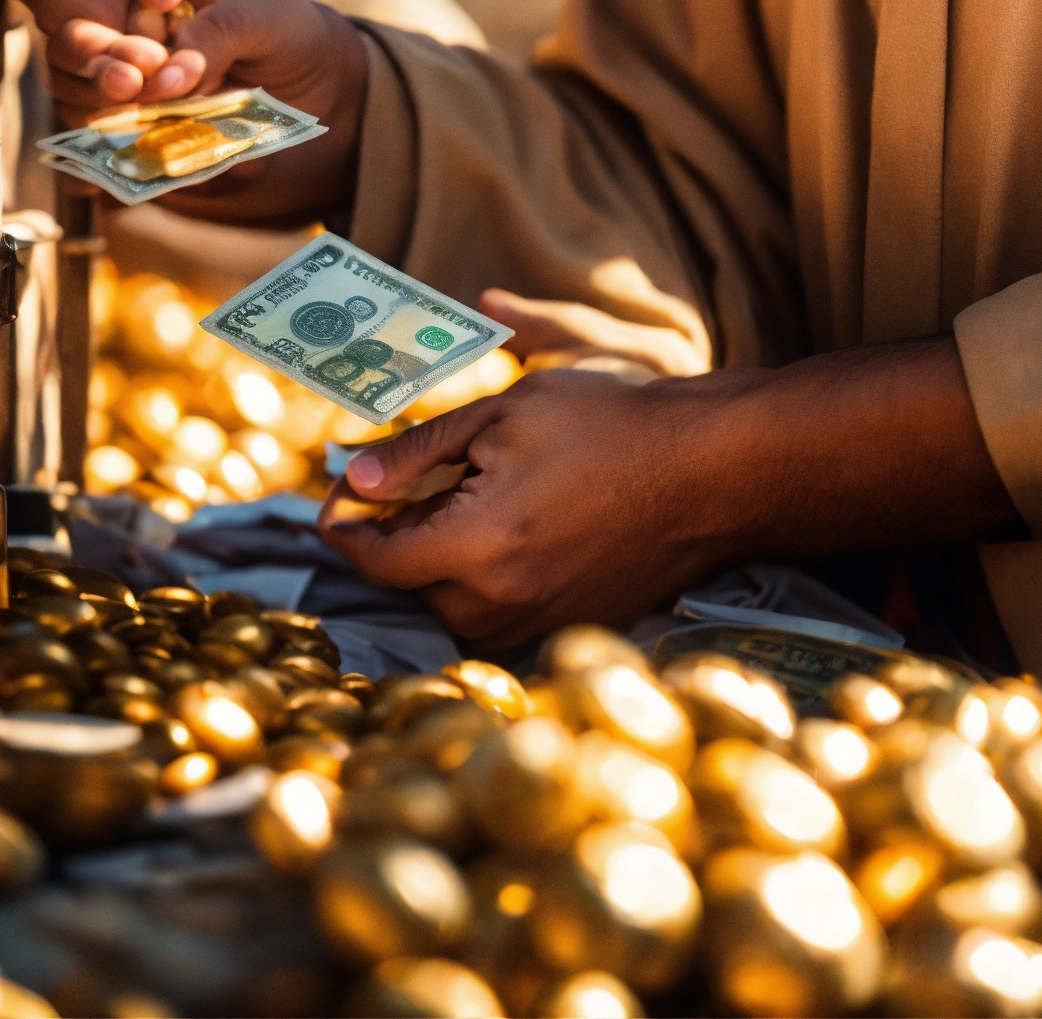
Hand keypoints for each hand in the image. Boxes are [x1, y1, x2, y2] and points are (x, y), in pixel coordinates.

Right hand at [11, 0, 366, 220]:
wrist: (306, 92)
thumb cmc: (284, 28)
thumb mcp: (267, 14)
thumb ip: (221, 30)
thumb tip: (172, 71)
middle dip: (81, 21)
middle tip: (139, 57)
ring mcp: (104, 47)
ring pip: (62, 52)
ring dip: (94, 72)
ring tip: (139, 88)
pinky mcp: (107, 102)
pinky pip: (78, 107)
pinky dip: (102, 114)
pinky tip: (136, 119)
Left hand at [318, 367, 733, 641]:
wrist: (706, 473)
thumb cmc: (608, 426)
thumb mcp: (505, 413)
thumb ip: (420, 450)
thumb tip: (353, 478)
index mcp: (476, 548)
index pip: (377, 560)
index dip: (345, 527)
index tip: (335, 495)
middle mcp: (499, 604)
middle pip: (410, 585)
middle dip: (396, 535)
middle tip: (403, 481)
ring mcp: (535, 624)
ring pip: (452, 604)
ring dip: (440, 558)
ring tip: (466, 496)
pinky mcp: (564, 628)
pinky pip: (496, 612)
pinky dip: (483, 575)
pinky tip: (509, 524)